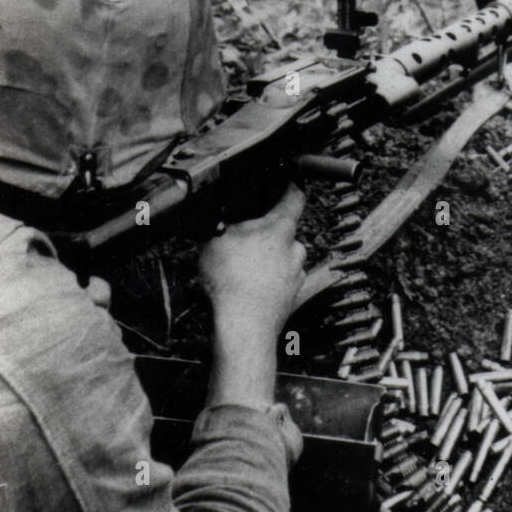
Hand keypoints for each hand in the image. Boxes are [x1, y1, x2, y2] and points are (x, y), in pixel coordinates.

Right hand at [199, 184, 306, 341]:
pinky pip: (281, 281)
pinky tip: (248, 287)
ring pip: (283, 257)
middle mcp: (295, 249)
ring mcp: (296, 275)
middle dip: (266, 232)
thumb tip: (221, 215)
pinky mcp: (292, 298)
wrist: (242, 328)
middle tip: (242, 239)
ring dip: (268, 258)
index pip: (295, 196)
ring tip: (241, 268)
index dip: (288, 186)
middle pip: (284, 230)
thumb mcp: (215, 238)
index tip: (283, 183)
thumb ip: (223, 222)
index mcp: (281, 228)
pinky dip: (269, 281)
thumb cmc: (231, 283)